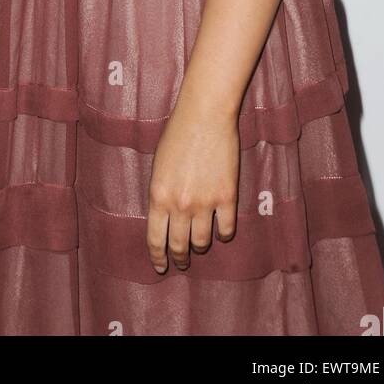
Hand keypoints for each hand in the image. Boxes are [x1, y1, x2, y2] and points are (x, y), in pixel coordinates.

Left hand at [146, 101, 238, 272]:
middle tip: (181, 262)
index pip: (155, 239)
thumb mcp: (158, 166)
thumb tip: (164, 218)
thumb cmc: (177, 135)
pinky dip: (223, 234)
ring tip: (200, 245)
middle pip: (179, 245)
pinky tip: (221, 231)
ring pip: (202, 241)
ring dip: (200, 246)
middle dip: (179, 257)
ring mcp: (205, 203)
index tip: (160, 266)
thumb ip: (160, 194)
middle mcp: (180, 205)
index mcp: (158, 196)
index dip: (157, 257)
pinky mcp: (227, 197)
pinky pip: (226, 229)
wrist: (204, 116)